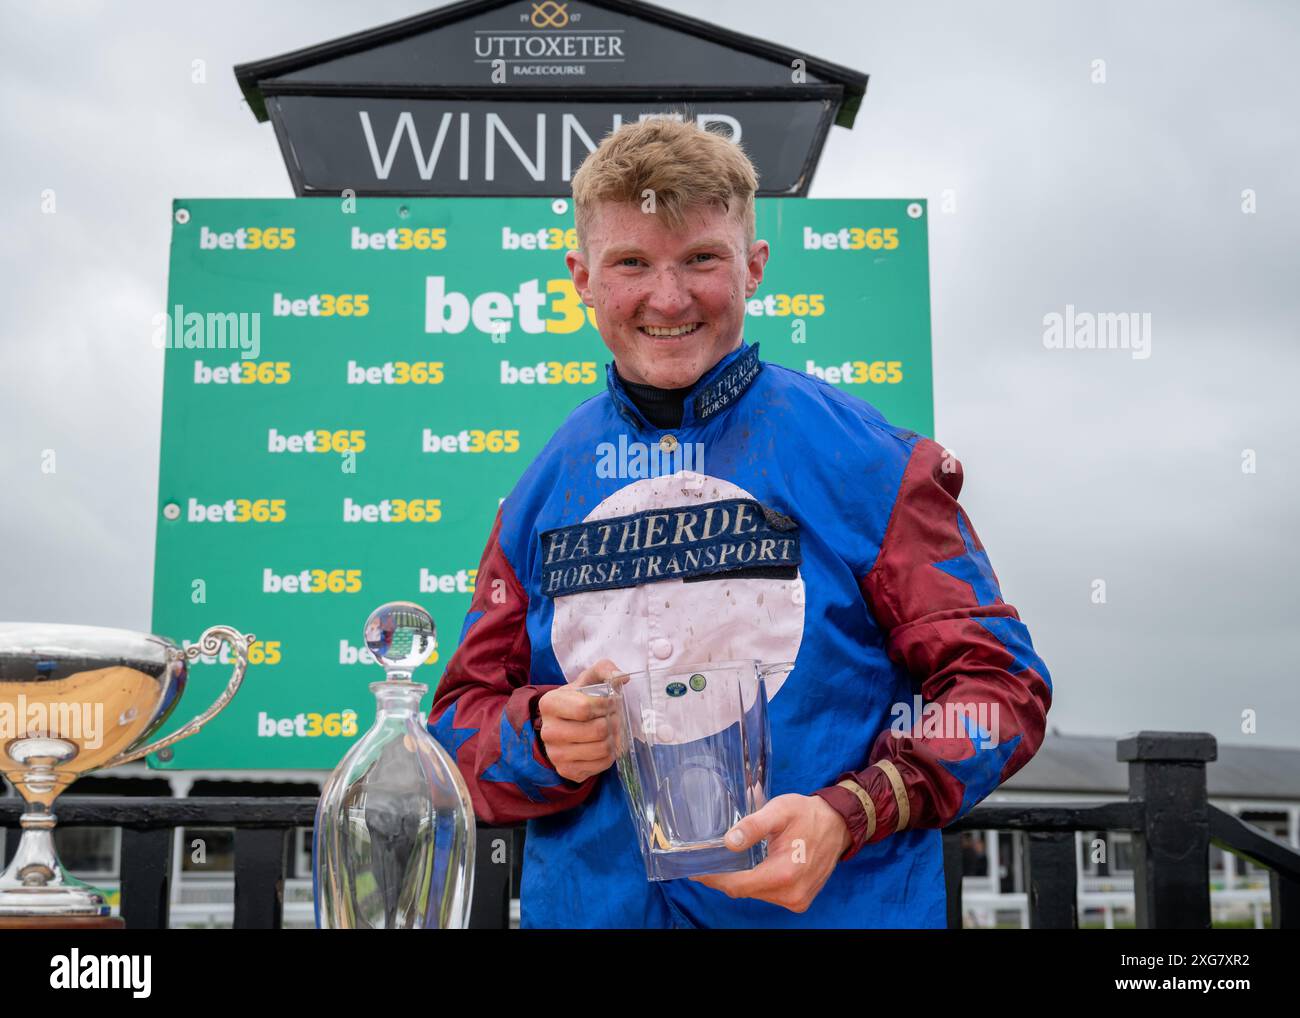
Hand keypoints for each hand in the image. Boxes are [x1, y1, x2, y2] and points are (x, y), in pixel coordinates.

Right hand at [536, 659, 624, 782]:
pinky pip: (600, 765)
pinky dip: (610, 755)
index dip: (606, 705)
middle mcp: (547, 731)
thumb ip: (605, 669)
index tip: (611, 702)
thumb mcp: (589, 679)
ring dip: (614, 739)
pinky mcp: (566, 771)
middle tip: (614, 718)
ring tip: (611, 731)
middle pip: (597, 731)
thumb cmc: (579, 699)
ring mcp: (555, 754)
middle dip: (613, 722)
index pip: (585, 708)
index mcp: (549, 704)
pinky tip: (605, 745)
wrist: (564, 726)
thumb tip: (622, 676)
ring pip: (601, 749)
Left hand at [689, 793, 852, 912]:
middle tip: (705, 862)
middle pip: (744, 891)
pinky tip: (747, 868)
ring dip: (740, 879)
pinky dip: (755, 882)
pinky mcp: (800, 899)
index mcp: (784, 874)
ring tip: (724, 862)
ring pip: (755, 893)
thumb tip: (729, 841)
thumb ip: (753, 825)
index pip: (737, 885)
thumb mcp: (780, 810)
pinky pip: (768, 894)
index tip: (696, 870)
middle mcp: (791, 893)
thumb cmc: (808, 815)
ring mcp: (797, 900)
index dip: (714, 879)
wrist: (838, 824)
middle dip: (723, 878)